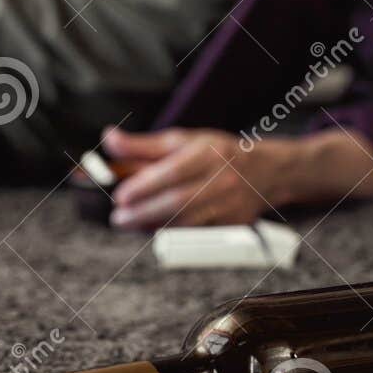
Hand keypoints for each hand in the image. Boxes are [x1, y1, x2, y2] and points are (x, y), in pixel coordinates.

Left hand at [103, 125, 277, 229]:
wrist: (264, 172)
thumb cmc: (216, 153)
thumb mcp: (182, 141)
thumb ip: (143, 145)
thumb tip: (109, 139)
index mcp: (207, 153)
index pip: (173, 171)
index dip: (145, 185)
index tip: (121, 195)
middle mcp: (221, 179)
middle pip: (178, 201)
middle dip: (144, 212)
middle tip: (119, 217)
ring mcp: (229, 205)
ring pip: (187, 221)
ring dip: (154, 225)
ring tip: (130, 223)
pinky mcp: (232, 224)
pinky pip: (197, 233)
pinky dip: (171, 232)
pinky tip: (153, 228)